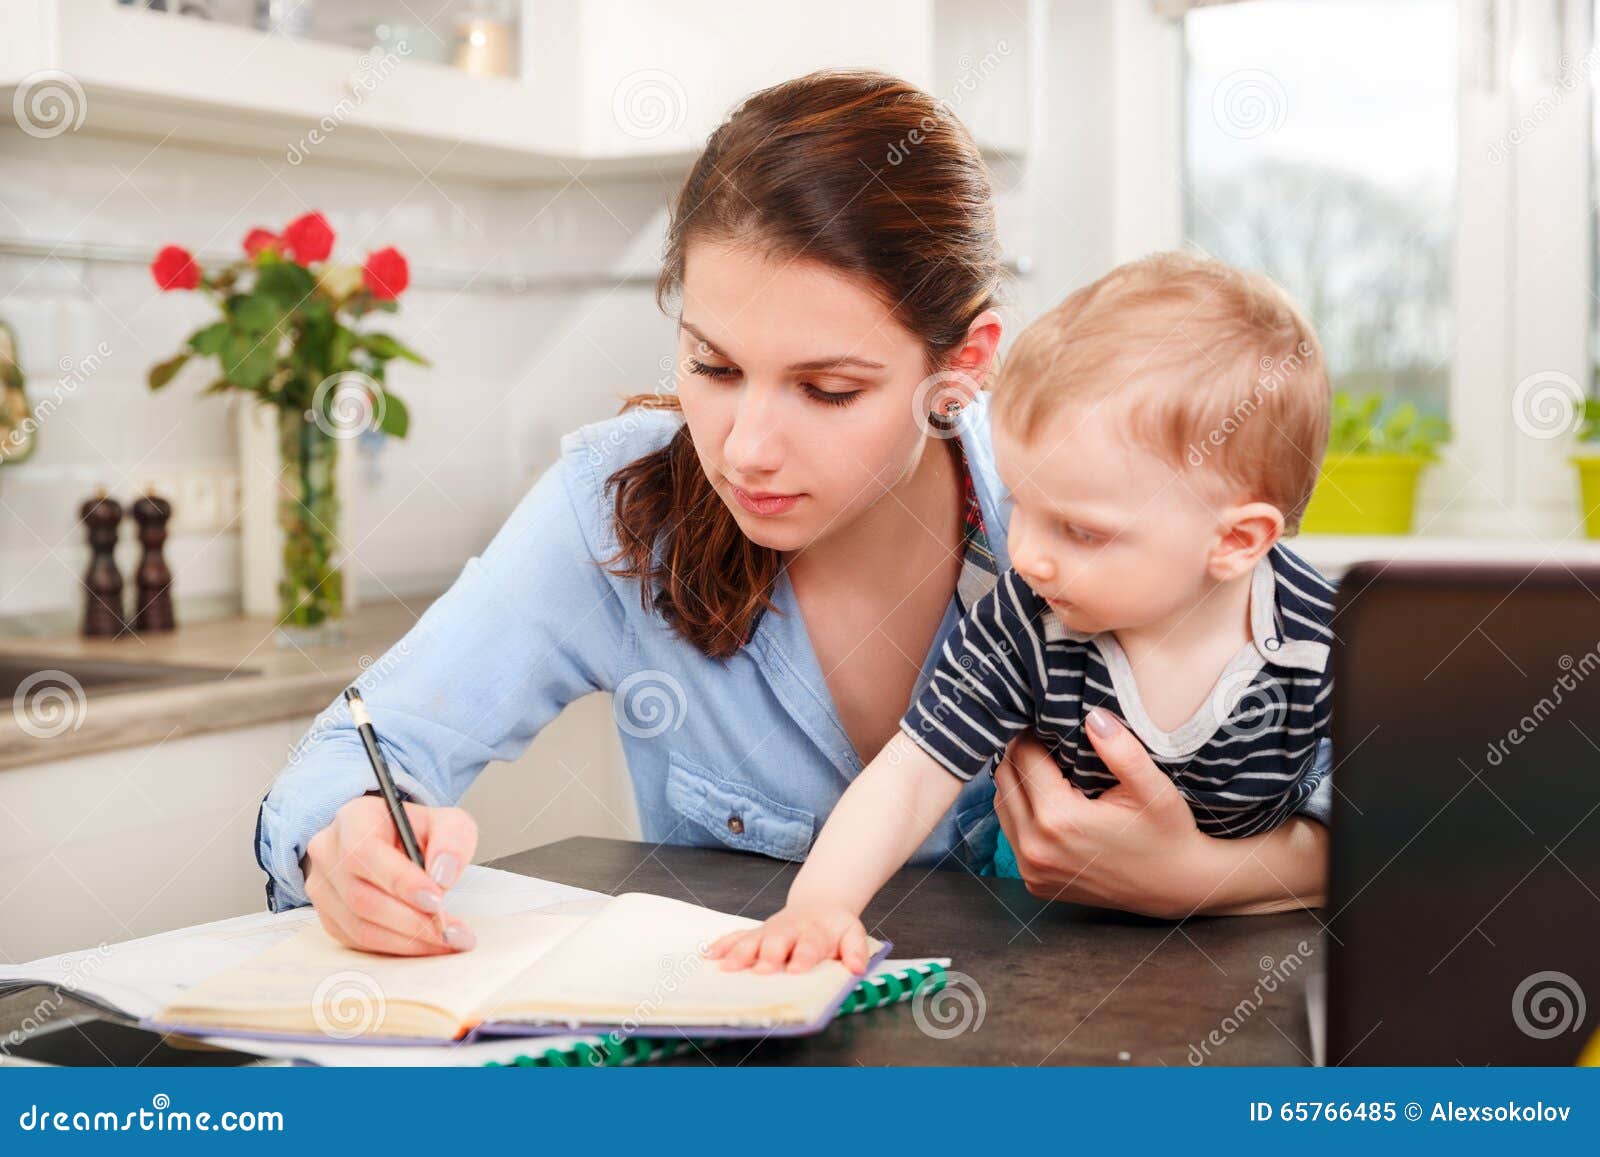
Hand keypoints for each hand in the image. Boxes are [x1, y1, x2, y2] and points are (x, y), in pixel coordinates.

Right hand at [302, 795, 478, 955]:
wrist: (396, 842)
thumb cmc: (418, 832)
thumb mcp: (446, 821)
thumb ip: (451, 840)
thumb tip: (443, 874)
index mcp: (354, 819)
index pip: (365, 853)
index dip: (400, 881)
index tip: (436, 901)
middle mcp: (328, 852)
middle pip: (361, 896)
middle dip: (412, 920)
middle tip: (452, 932)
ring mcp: (323, 888)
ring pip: (359, 926)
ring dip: (407, 940)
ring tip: (447, 941)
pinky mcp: (329, 917)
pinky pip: (359, 941)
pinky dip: (396, 947)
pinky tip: (425, 944)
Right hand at [704, 903, 870, 974]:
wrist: (819, 905)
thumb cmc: (834, 929)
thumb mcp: (854, 935)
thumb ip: (856, 951)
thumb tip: (857, 968)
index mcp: (815, 933)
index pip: (810, 945)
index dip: (802, 956)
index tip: (795, 969)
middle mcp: (789, 931)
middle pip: (777, 941)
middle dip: (768, 955)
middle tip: (760, 969)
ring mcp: (769, 931)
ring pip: (752, 940)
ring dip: (739, 953)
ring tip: (727, 967)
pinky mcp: (755, 933)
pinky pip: (736, 937)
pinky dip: (721, 945)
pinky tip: (708, 954)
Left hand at [993, 707, 1213, 918]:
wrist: (1174, 887)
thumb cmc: (1167, 834)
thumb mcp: (1153, 789)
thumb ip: (1122, 751)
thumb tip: (1093, 717)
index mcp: (1059, 820)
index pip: (1023, 756)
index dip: (1036, 735)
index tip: (1055, 728)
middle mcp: (1035, 848)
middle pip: (1005, 779)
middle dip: (1023, 756)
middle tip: (1052, 746)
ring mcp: (1031, 870)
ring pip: (1002, 805)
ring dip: (1019, 783)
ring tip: (1051, 772)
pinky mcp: (1034, 883)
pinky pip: (1012, 834)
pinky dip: (1023, 813)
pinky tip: (1051, 804)